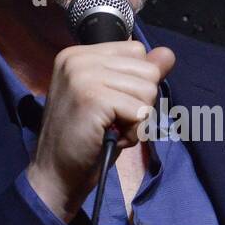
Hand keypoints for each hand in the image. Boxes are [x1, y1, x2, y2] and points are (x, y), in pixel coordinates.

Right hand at [27, 40, 175, 221]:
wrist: (56, 174)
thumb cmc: (86, 139)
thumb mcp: (114, 100)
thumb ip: (138, 75)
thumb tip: (168, 53)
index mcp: (78, 54)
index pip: (136, 50)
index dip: (135, 84)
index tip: (111, 106)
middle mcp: (78, 59)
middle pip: (147, 70)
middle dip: (139, 103)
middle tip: (111, 122)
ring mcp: (83, 76)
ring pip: (148, 90)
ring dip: (137, 120)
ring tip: (110, 130)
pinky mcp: (92, 97)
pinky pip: (141, 111)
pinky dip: (133, 132)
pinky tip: (112, 138)